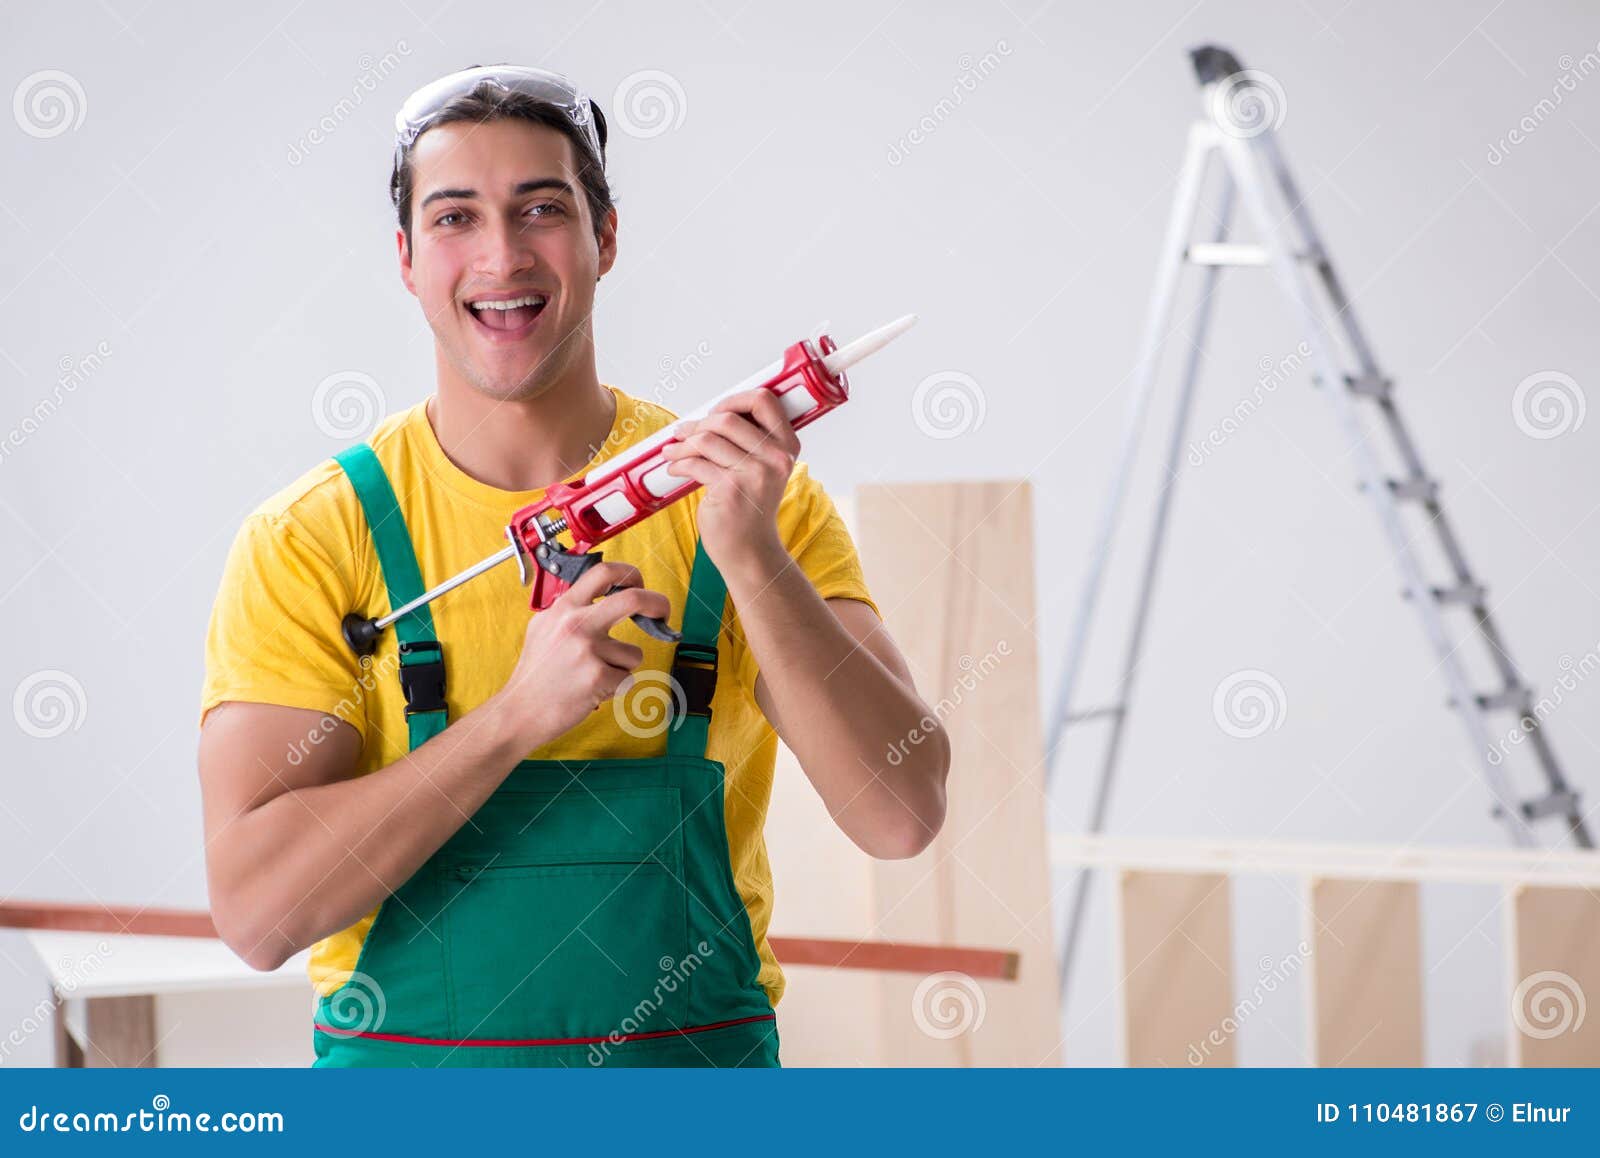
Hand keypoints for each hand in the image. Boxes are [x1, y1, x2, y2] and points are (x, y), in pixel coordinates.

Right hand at [489, 561, 670, 749]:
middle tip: (663, 613)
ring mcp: (588, 650)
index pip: (604, 572)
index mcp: (564, 608)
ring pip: (632, 653)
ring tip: (591, 675)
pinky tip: (590, 690)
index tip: (640, 584)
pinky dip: (614, 687)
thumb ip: (571, 610)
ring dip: (620, 667)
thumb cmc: (535, 673)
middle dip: (658, 604)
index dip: (631, 574)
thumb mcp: (544, 627)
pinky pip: (626, 678)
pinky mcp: (598, 677)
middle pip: (633, 599)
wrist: (520, 711)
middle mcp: (576, 623)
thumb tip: (605, 595)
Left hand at [660, 388, 799, 574]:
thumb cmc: (750, 506)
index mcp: (787, 445)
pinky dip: (679, 463)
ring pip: (707, 440)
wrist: (750, 550)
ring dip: (682, 444)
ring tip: (672, 451)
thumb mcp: (762, 469)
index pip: (765, 400)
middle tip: (683, 433)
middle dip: (698, 424)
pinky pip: (696, 463)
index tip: (715, 412)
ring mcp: (755, 473)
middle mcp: (776, 457)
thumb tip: (712, 413)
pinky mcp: (731, 489)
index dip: (734, 399)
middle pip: (727, 418)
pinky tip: (675, 468)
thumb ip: (749, 440)